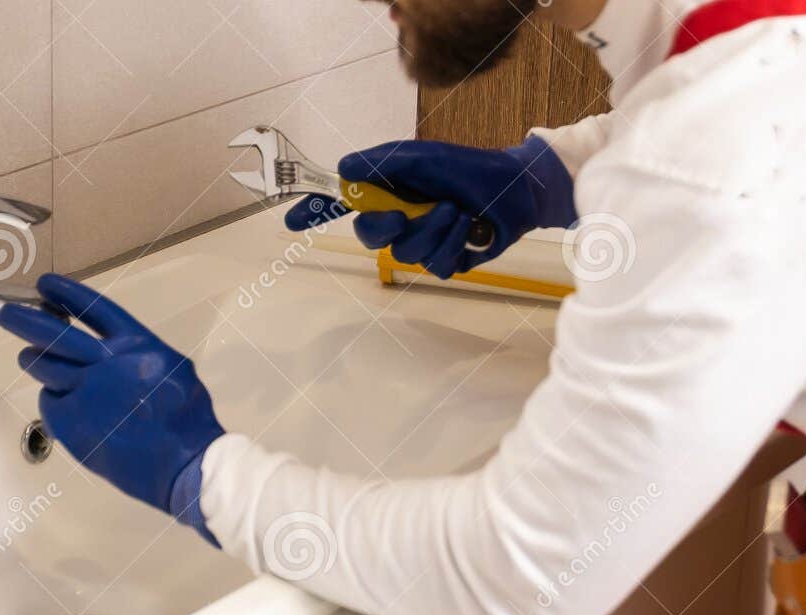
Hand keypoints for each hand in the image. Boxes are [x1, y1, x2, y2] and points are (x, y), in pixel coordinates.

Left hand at [0, 274, 224, 542]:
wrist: (185, 464)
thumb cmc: (187, 420)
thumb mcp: (173, 369)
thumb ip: (138, 356)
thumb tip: (112, 354)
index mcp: (137, 346)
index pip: (94, 308)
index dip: (67, 294)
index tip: (46, 285)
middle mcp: (107, 363)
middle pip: (53, 333)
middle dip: (25, 320)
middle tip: (9, 315)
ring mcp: (86, 393)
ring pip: (44, 367)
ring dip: (33, 359)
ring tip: (29, 357)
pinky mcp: (72, 423)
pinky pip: (50, 403)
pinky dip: (53, 401)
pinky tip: (66, 407)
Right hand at [285, 136, 576, 278]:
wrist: (515, 190)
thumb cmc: (469, 168)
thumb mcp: (423, 157)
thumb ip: (383, 164)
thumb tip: (343, 168)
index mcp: (388, 190)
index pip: (344, 203)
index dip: (315, 212)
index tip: (291, 220)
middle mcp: (400, 217)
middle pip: (369, 235)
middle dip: (386, 227)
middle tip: (406, 214)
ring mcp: (423, 240)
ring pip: (406, 254)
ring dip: (434, 231)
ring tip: (457, 212)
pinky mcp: (447, 260)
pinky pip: (436, 266)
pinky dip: (453, 245)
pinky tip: (469, 229)